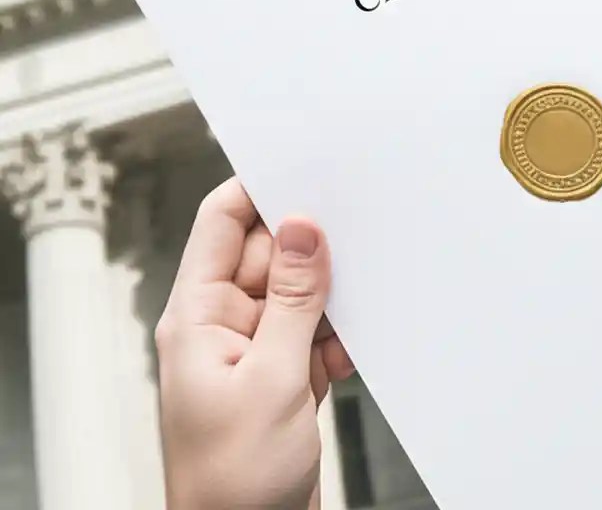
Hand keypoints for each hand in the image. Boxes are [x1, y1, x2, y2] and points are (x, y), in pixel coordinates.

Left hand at [154, 178, 354, 509]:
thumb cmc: (233, 480)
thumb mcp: (271, 378)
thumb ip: (291, 299)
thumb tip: (301, 228)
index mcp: (197, 316)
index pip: (222, 224)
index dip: (261, 191)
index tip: (308, 171)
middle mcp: (222, 327)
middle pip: (269, 255)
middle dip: (311, 253)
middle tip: (354, 247)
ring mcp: (253, 352)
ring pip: (300, 295)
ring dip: (329, 304)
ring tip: (345, 326)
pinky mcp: (282, 377)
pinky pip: (315, 334)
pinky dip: (336, 341)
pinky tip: (342, 361)